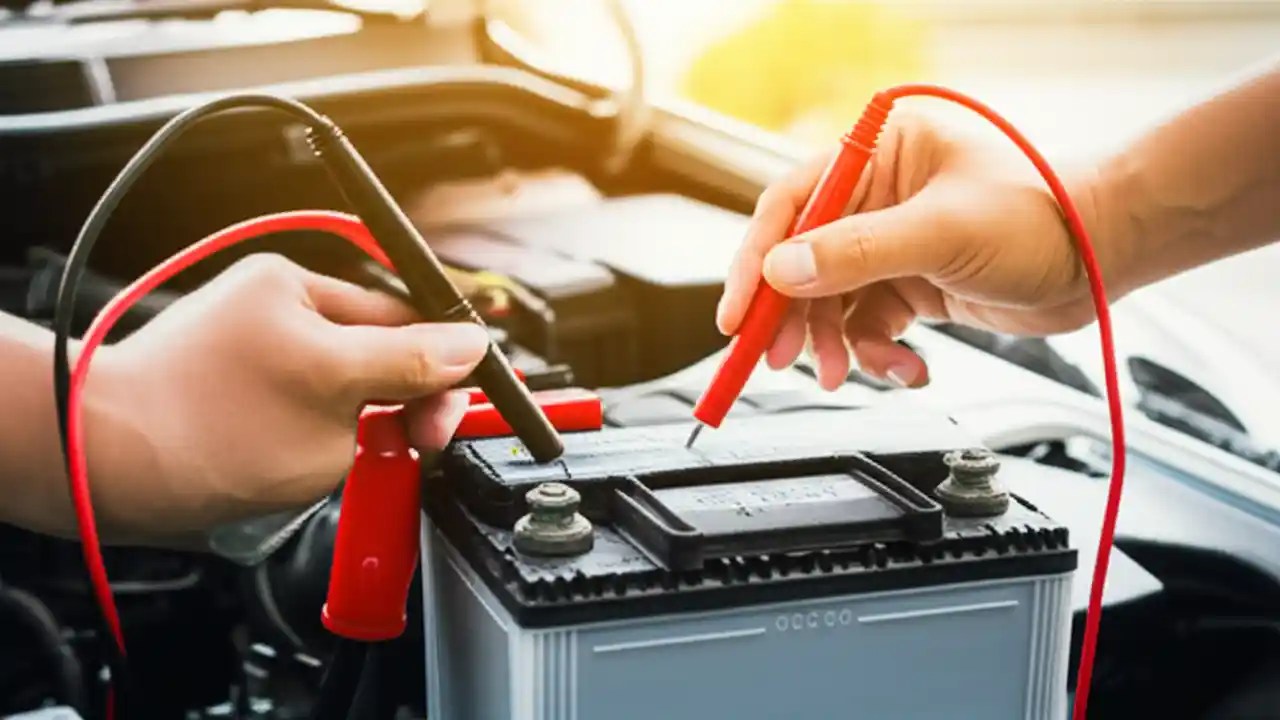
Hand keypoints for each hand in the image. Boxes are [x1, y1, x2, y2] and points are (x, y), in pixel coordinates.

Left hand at [87, 254, 487, 539]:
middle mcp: (276, 309)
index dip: (441, 361)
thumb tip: (470, 342)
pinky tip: (313, 453)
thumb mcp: (334, 395)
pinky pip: (311, 401)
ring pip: (349, 382)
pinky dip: (326, 429)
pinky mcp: (240, 383)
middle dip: (406, 396)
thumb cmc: (207, 432)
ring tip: (348, 453)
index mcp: (297, 290)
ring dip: (364, 419)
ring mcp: (256, 348)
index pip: (401, 317)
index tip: (462, 398)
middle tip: (422, 438)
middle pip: (379, 348)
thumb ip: (409, 366)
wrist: (109, 470)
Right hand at [716, 110, 1114, 390]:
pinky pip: (867, 324)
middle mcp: (876, 196)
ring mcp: (891, 242)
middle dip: (791, 315)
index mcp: (876, 155)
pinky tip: (902, 366)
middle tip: (776, 359)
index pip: (791, 206)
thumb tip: (779, 274)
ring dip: (832, 342)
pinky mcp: (909, 283)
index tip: (736, 315)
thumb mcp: (940, 232)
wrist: (1102, 260)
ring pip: (831, 301)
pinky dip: (875, 353)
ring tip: (839, 371)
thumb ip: (854, 253)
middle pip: (802, 260)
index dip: (756, 262)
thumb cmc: (1042, 217)